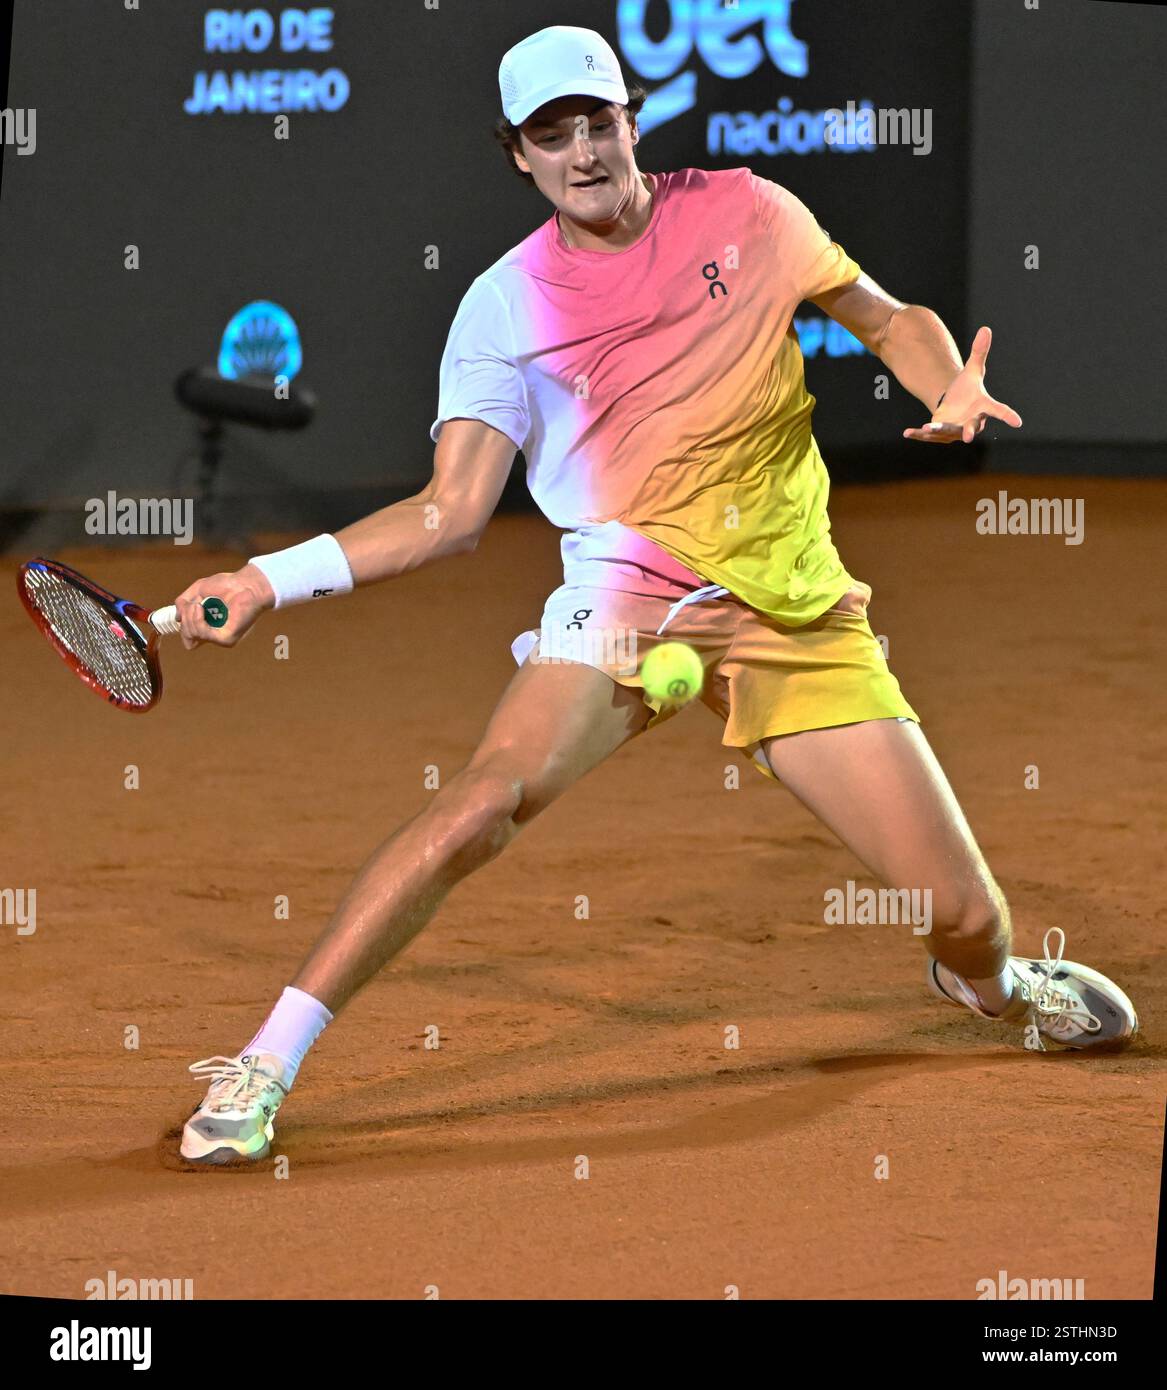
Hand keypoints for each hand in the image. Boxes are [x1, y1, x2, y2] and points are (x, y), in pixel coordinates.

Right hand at [174, 563, 274, 649]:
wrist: (246, 584)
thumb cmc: (228, 585)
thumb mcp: (198, 590)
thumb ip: (183, 602)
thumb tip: (177, 618)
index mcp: (209, 626)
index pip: (188, 638)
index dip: (183, 624)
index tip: (186, 608)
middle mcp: (214, 634)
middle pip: (188, 637)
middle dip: (185, 617)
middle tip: (194, 603)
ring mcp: (221, 637)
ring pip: (192, 636)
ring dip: (190, 617)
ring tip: (199, 604)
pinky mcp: (227, 638)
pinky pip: (203, 635)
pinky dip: (198, 621)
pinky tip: (201, 608)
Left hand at [903, 326, 1021, 443]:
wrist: (955, 405)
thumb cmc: (968, 389)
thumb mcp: (973, 370)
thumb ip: (979, 352)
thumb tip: (985, 328)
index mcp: (983, 406)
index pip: (998, 410)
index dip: (1008, 416)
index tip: (1018, 422)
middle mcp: (971, 421)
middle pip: (972, 427)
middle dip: (969, 431)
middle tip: (968, 437)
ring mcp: (956, 430)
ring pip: (947, 432)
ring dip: (938, 431)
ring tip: (927, 428)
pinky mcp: (940, 434)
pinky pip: (929, 436)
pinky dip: (918, 434)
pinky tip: (906, 433)